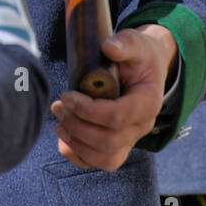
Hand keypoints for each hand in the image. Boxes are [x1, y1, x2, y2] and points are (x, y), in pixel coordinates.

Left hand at [51, 25, 177, 171]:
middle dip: (78, 126)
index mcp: (148, 102)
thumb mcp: (136, 42)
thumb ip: (125, 44)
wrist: (146, 68)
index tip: (67, 95)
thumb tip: (109, 47)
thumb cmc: (138, 56)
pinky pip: (101, 162)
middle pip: (109, 141)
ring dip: (77, 144)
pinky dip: (79, 156)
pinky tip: (63, 140)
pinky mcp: (119, 144)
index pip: (117, 116)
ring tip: (58, 123)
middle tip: (57, 106)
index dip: (88, 110)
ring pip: (106, 159)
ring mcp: (131, 138)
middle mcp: (142, 126)